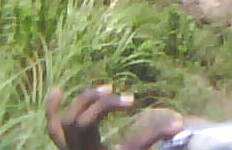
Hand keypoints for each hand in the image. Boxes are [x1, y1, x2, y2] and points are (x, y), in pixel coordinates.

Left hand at [46, 86, 182, 149]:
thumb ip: (154, 137)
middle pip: (75, 119)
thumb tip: (179, 122)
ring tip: (105, 89)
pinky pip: (54, 129)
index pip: (87, 121)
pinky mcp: (69, 148)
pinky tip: (57, 90)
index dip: (107, 105)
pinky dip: (52, 110)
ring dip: (82, 102)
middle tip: (121, 96)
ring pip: (62, 123)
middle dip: (97, 102)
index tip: (132, 101)